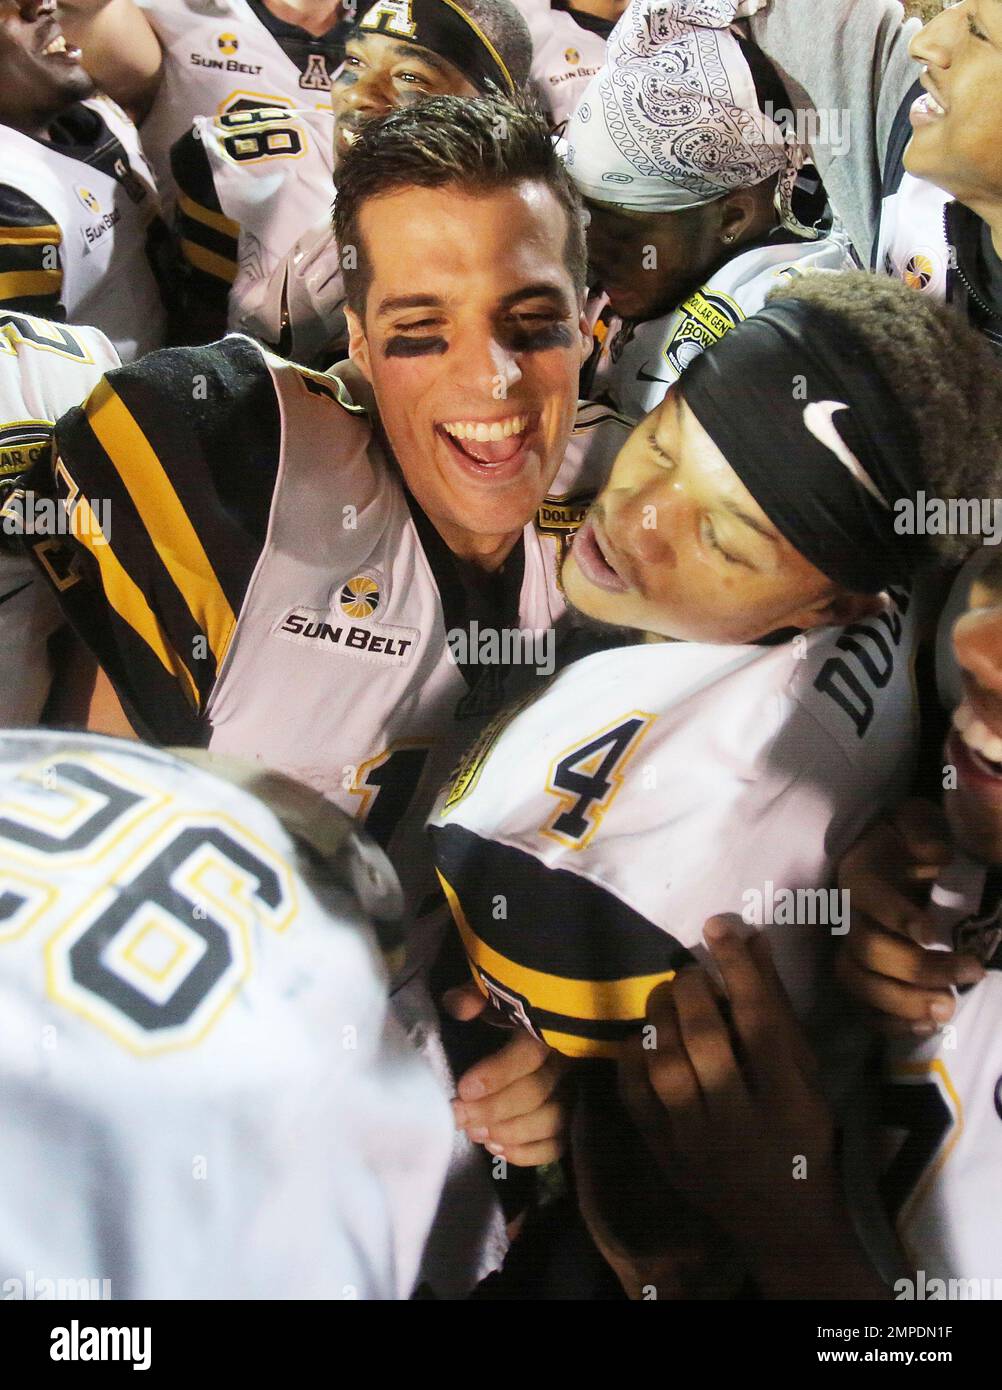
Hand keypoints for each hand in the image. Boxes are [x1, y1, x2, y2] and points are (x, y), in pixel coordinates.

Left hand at [443, 983, 569, 1166]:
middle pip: (537, 1093)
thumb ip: (475, 996)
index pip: (529, 1054)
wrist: (536, 1027)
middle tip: (459, 1115)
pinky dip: (528, 1153)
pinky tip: (498, 1149)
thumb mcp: (491, 994)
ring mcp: (572, 1092)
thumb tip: (458, 1004)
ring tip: (476, 1133)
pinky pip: (557, 1144)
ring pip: (552, 1121)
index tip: (464, 1088)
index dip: (498, 1073)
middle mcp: (566, 1062)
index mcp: (547, 1029)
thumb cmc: (508, 1009)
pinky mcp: (570, 1118)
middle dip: (494, 1108)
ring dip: (510, 1132)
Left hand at [619, 918, 837, 1256]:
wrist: (783, 1223)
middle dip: (692, 990)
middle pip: (705, 1040)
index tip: (719, 928)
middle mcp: (741, 1121)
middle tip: (689, 969)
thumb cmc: (803, 1136)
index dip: (737, 967)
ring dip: (659, 1017)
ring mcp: (697, 1142)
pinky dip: (633, 1056)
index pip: (758, 1020)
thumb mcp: (807, 1078)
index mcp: (789, 1100)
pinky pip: (635, 1096)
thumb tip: (753, 941)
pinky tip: (644, 1036)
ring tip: (666, 996)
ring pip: (666, 1066)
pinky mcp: (665, 1155)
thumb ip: (779, 1011)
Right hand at [836, 800, 984, 1035]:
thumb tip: (935, 852)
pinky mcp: (864, 974)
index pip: (867, 897)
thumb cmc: (915, 839)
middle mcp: (848, 914)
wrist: (903, 860)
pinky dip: (888, 1022)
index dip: (895, 917)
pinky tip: (925, 1025)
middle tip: (969, 973)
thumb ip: (922, 828)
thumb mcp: (919, 821)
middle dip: (915, 968)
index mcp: (860, 874)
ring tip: (948, 1007)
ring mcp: (853, 948)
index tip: (933, 934)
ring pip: (857, 983)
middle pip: (865, 949)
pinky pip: (861, 1007)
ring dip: (901, 1002)